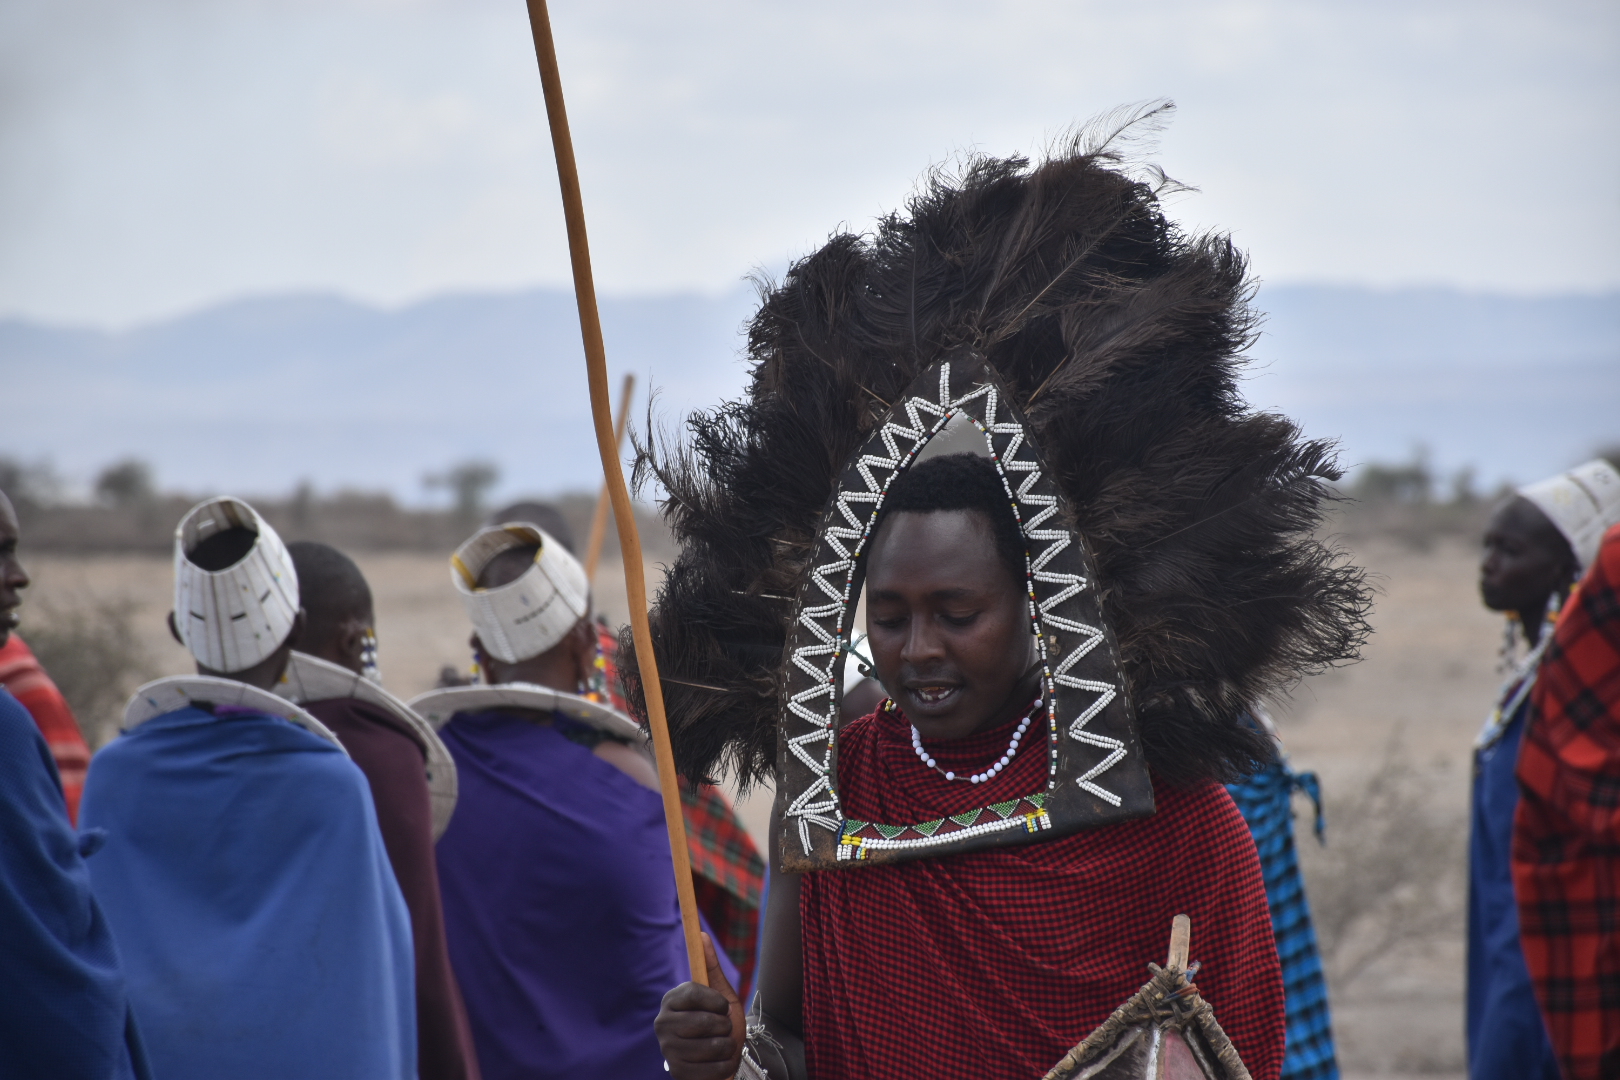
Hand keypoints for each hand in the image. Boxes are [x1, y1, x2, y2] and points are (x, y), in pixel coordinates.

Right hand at [655, 933, 745, 1078]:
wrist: (723, 1058)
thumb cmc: (722, 1023)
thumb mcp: (721, 994)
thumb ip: (711, 967)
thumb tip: (702, 934)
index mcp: (671, 1000)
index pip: (694, 993)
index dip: (716, 1001)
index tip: (722, 1007)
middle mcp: (663, 1023)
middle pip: (705, 1021)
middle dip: (725, 1026)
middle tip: (721, 1030)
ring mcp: (668, 1050)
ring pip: (713, 1046)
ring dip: (727, 1047)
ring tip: (720, 1047)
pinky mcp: (677, 1073)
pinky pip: (714, 1069)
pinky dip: (724, 1066)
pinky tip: (716, 1064)